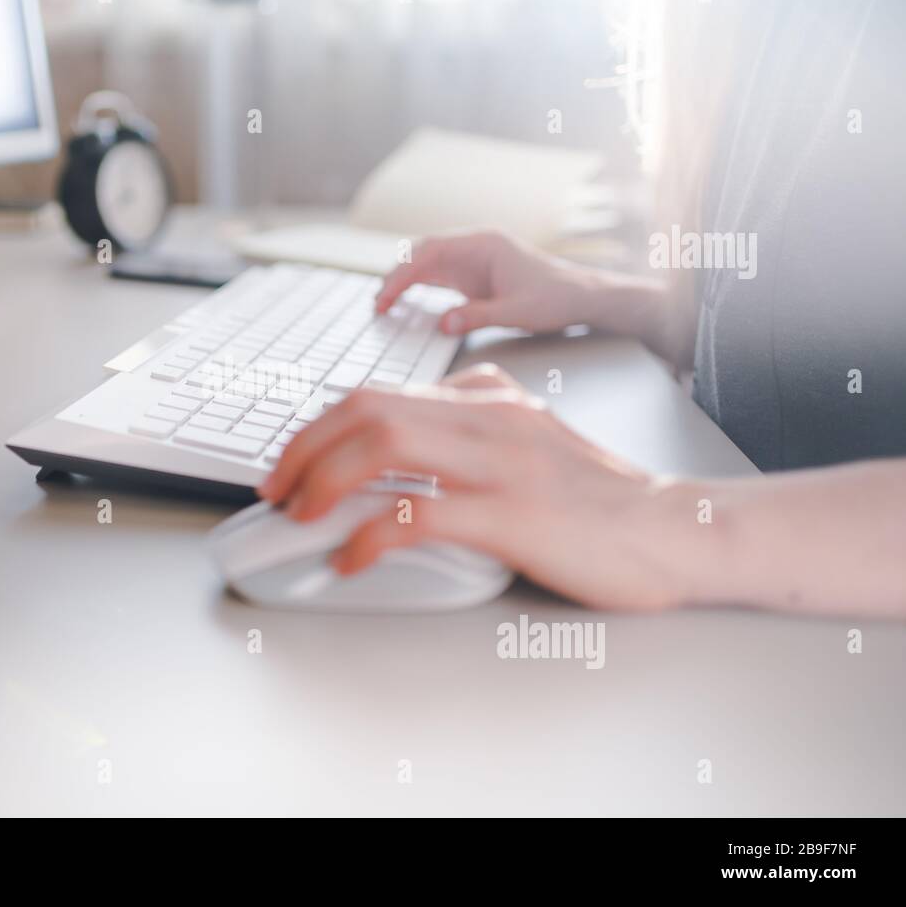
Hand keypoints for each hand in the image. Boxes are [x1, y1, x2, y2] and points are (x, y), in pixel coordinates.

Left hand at [258, 365, 684, 610]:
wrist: (675, 530)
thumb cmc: (598, 499)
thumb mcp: (525, 444)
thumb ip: (466, 436)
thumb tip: (392, 461)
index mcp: (487, 396)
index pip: (379, 392)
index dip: (319, 427)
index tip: (291, 461)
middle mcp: (488, 415)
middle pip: (367, 408)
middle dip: (304, 447)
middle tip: (274, 489)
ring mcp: (502, 461)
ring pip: (383, 443)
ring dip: (324, 480)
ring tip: (298, 516)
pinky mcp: (514, 513)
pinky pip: (421, 513)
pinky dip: (370, 535)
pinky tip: (351, 558)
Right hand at [376, 231, 602, 335]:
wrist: (581, 296)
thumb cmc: (556, 299)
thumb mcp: (518, 313)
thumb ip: (478, 317)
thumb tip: (441, 325)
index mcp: (484, 244)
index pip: (431, 251)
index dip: (403, 273)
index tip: (386, 297)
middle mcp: (474, 245)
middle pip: (422, 253)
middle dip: (396, 276)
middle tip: (377, 305)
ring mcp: (472, 258)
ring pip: (426, 262)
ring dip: (403, 280)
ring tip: (382, 304)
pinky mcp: (473, 274)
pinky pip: (437, 275)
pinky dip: (417, 286)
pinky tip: (402, 302)